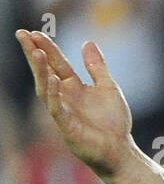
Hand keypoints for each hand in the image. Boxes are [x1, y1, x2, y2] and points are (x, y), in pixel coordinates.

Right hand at [14, 30, 132, 176]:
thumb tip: (88, 42)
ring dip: (40, 71)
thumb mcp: (108, 88)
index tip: (35, 32)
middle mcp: (64, 98)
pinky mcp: (67, 127)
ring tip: (35, 53)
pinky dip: (53, 94)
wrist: (120, 151)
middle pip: (45, 72)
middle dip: (34, 54)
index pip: (56, 64)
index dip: (47, 48)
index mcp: (73, 87)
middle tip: (22, 34)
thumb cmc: (113, 123)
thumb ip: (97, 67)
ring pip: (46, 89)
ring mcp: (63, 112)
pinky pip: (57, 109)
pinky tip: (51, 80)